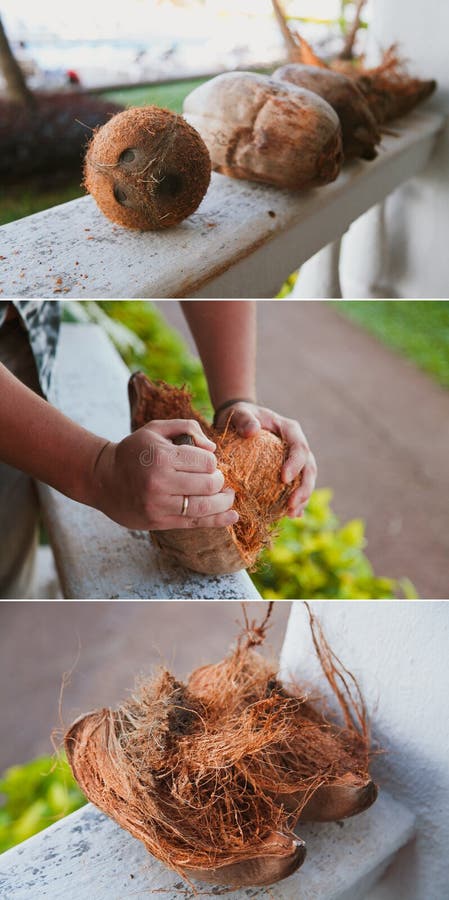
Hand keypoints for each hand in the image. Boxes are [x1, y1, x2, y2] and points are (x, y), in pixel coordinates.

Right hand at [90, 419, 237, 530]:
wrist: (102, 479)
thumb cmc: (133, 451)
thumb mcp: (156, 429)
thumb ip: (187, 428)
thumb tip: (212, 448)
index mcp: (162, 457)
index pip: (206, 461)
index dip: (213, 462)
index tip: (208, 462)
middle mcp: (160, 482)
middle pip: (209, 484)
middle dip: (220, 481)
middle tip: (218, 479)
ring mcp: (159, 505)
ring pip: (204, 507)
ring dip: (223, 502)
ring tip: (228, 496)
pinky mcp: (158, 522)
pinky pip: (194, 523)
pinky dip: (217, 521)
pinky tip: (232, 517)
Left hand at [214, 402, 316, 517]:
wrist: (240, 421)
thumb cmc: (239, 415)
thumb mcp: (239, 413)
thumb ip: (244, 419)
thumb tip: (252, 430)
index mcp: (290, 430)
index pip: (299, 448)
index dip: (295, 464)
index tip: (283, 479)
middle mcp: (297, 445)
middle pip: (309, 468)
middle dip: (304, 488)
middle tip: (291, 505)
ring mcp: (295, 459)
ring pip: (306, 480)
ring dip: (302, 498)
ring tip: (292, 514)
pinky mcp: (289, 471)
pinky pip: (295, 487)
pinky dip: (295, 501)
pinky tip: (291, 516)